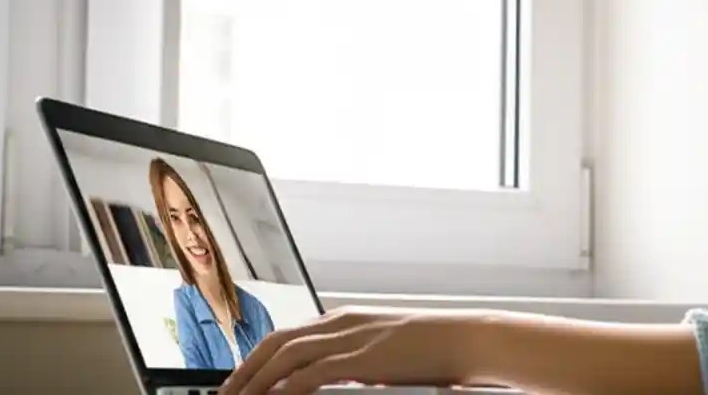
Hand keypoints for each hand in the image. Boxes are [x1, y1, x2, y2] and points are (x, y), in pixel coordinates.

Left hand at [219, 305, 479, 394]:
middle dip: (245, 370)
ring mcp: (351, 338)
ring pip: (284, 356)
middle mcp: (342, 323)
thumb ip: (359, 360)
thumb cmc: (436, 349)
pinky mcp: (362, 358)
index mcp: (346, 319)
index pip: (288, 335)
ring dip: (255, 381)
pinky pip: (310, 374)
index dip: (257, 358)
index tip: (240, 381)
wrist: (467, 340)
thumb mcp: (389, 350)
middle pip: (276, 342)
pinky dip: (285, 388)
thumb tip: (338, 378)